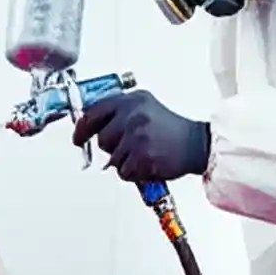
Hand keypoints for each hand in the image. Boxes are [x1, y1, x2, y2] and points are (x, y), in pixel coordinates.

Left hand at [71, 91, 210, 181]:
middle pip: (102, 140)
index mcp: (131, 101)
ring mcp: (137, 136)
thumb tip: (91, 124)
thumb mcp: (145, 108)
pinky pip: (125, 172)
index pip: (94, 112)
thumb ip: (119, 112)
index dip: (82, 128)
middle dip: (113, 148)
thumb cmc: (172, 129)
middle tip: (132, 147)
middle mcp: (133, 115)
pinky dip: (135, 173)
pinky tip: (149, 163)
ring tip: (145, 154)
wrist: (197, 144)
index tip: (78, 138)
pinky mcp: (143, 156)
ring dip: (126, 162)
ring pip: (113, 159)